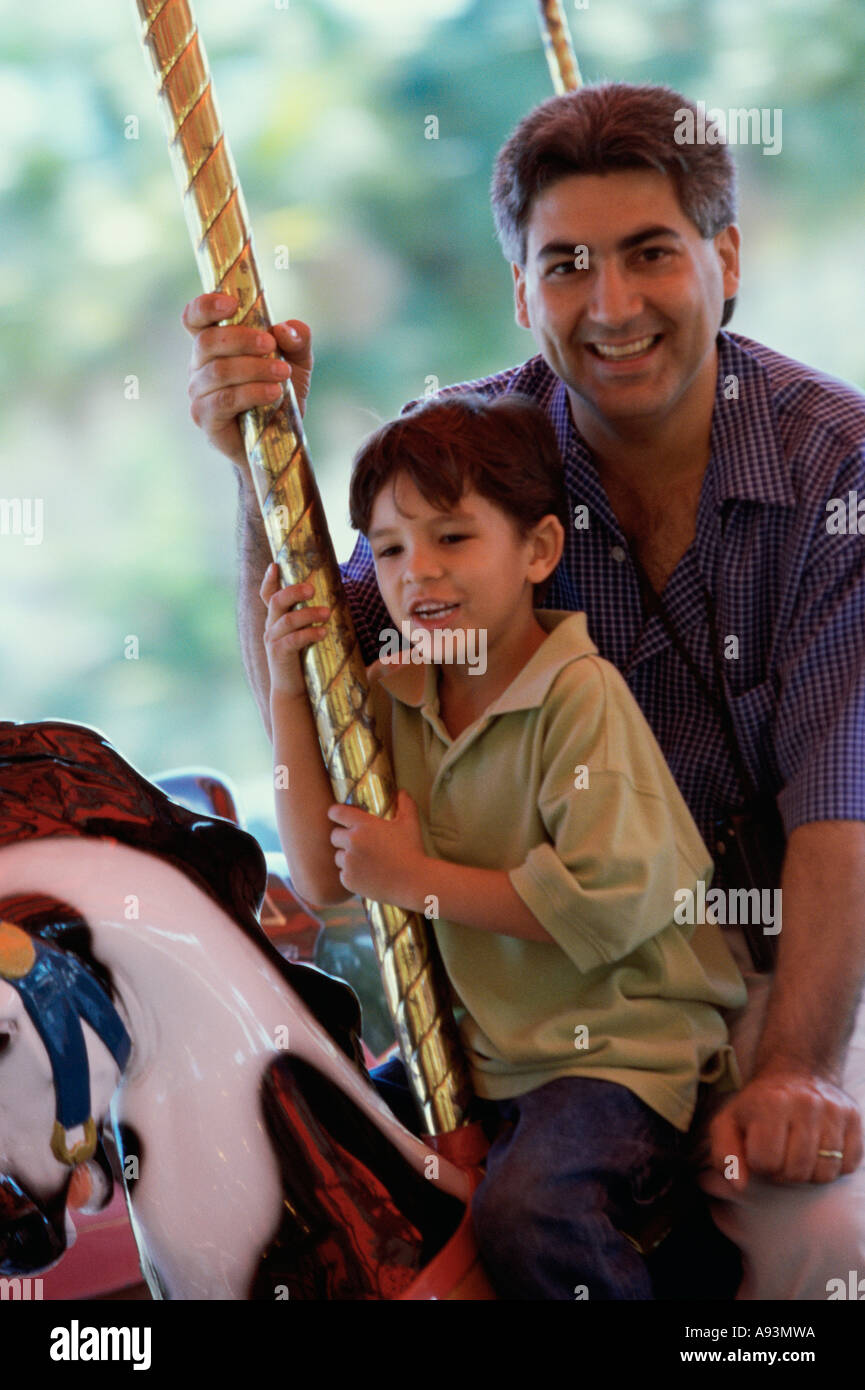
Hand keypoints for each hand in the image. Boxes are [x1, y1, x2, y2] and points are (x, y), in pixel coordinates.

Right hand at [183, 292, 313, 468]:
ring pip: (218, 371)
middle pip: (208, 341)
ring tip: (282, 374)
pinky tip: (273, 393)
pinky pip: (224, 400)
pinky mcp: (206, 418)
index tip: (232, 304)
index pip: (195, 318)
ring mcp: (199, 392)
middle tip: (270, 345)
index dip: (206, 306)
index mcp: (215, 345)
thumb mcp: (298, 362)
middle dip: (241, 339)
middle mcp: (200, 365)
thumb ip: (297, 340)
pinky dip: (251, 393)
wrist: (278, 440)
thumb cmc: (280, 393)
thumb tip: (285, 329)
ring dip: (254, 368)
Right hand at [261, 565, 329, 699]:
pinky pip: (292, 640)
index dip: (268, 580)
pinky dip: (308, 634)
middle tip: (313, 588)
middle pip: (276, 600)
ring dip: (308, 613)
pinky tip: (323, 632)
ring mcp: (272, 640)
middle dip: (293, 590)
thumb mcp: (308, 636)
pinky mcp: (278, 654)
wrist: (294, 691)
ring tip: (327, 613)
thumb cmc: (306, 660)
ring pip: (287, 619)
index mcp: (277, 619)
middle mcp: (271, 626)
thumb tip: (339, 608)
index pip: (268, 595)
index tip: (275, 565)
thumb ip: (317, 621)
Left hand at [327, 790, 427, 905]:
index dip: (335, 813)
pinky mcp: (348, 880)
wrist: (413, 883)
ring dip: (347, 857)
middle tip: (357, 843)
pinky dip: (351, 874)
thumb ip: (405, 804)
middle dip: (343, 837)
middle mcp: (352, 842)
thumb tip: (401, 791)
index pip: (336, 812)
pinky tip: (367, 875)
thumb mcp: (410, 823)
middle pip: (334, 835)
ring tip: (365, 860)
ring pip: (338, 856)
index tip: (336, 815)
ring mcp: (349, 862)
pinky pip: (343, 874)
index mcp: (363, 825)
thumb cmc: (412, 851)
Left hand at [709, 1068, 862, 1190]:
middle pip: (797, 1171)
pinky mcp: (854, 1118)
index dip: (760, 1165)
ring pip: (825, 1173)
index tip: (759, 1152)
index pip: (766, 1162)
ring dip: (808, 1173)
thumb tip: (740, 1185)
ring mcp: (834, 1110)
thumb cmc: (758, 1104)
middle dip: (784, 1172)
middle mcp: (806, 1103)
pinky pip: (849, 1166)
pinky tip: (819, 1150)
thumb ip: (725, 1155)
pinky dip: (833, 1167)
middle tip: (780, 1155)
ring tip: (798, 1154)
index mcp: (771, 1102)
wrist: (797, 1071)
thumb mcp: (729, 1122)